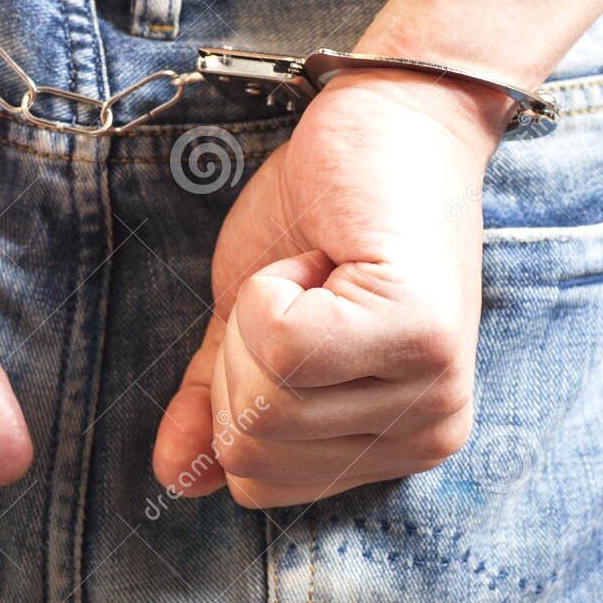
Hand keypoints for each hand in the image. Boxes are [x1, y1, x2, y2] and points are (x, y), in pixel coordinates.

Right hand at [152, 70, 509, 508]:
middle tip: (300, 291)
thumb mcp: (249, 329)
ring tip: (319, 270)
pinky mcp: (416, 329)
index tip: (289, 323)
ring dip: (261, 312)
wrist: (384, 121)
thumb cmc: (321, 221)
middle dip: (240, 356)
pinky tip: (324, 256)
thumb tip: (170, 476)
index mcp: (397, 450)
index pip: (257, 482)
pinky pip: (282, 346)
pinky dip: (271, 286)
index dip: (233, 396)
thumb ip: (214, 408)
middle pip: (254, 448)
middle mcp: (428, 435)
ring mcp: (431, 387)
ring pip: (266, 401)